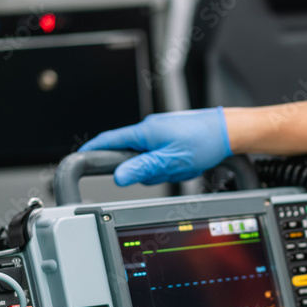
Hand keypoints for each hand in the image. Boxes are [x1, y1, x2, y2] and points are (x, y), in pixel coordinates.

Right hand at [79, 108, 230, 185]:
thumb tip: (118, 177)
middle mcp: (150, 130)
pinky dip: (171, 165)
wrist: (228, 132)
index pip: (109, 141)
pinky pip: (162, 158)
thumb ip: (142, 169)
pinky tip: (185, 164)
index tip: (78, 158)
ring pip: (149, 161)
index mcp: (145, 131)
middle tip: (165, 171)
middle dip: (146, 170)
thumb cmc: (203, 141)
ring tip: (181, 166)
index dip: (92, 150)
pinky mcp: (171, 138)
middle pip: (132, 157)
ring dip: (163, 169)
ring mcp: (161, 134)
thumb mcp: (170, 160)